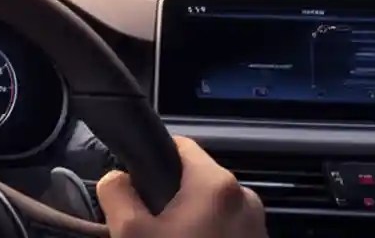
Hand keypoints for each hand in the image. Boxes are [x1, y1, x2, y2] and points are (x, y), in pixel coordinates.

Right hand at [96, 136, 266, 237]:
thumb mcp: (131, 235)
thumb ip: (117, 194)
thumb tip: (117, 179)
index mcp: (216, 183)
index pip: (179, 146)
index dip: (151, 161)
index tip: (133, 187)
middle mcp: (246, 199)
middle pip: (193, 183)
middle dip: (167, 201)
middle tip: (145, 230)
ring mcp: (257, 229)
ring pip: (209, 212)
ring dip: (186, 225)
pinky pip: (223, 234)